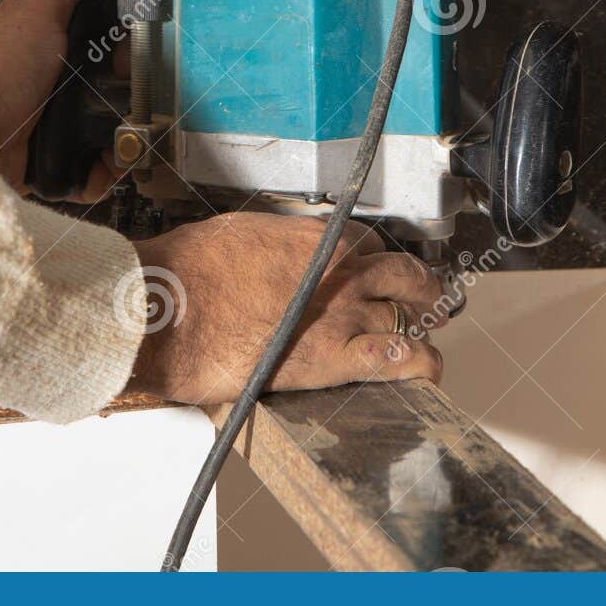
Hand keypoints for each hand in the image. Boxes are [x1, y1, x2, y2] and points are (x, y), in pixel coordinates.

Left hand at [0, 0, 125, 198]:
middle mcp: (58, 79)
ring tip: (134, 134)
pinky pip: (101, 165)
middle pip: (122, 80)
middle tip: (138, 93)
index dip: (135, 34)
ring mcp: (59, 124)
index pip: (111, 31)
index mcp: (53, 38)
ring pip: (117, 124)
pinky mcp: (60, 164)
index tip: (146, 44)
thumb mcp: (34, 3)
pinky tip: (114, 161)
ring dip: (133, 131)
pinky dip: (113, 166)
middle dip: (140, 88)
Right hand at [124, 213, 449, 403]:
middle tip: (428, 290)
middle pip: (399, 270)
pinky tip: (428, 368)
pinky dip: (419, 362)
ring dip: (424, 318)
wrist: (172, 310)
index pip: (365, 242)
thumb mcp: (235, 237)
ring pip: (407, 310)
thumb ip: (265, 247)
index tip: (374, 266)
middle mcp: (338, 271)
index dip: (374, 257)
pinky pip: (395, 358)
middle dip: (418, 281)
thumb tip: (261, 256)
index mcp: (313, 239)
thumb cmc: (189, 274)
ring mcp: (342, 313)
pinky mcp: (334, 357)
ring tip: (432, 326)